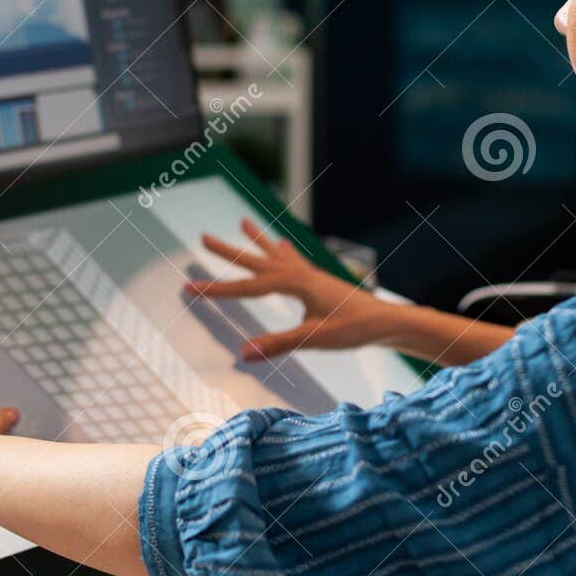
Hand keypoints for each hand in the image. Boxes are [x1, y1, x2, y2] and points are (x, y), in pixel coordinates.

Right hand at [186, 218, 395, 359]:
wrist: (386, 321)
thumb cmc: (354, 329)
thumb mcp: (315, 338)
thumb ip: (278, 344)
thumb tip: (243, 353)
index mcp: (296, 285)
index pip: (249, 287)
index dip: (217, 289)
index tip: (189, 287)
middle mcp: (301, 274)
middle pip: (257, 261)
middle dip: (229, 251)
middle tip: (203, 236)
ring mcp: (311, 275)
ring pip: (276, 254)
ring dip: (257, 240)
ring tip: (242, 222)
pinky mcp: (319, 281)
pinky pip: (294, 260)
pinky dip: (283, 251)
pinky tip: (281, 244)